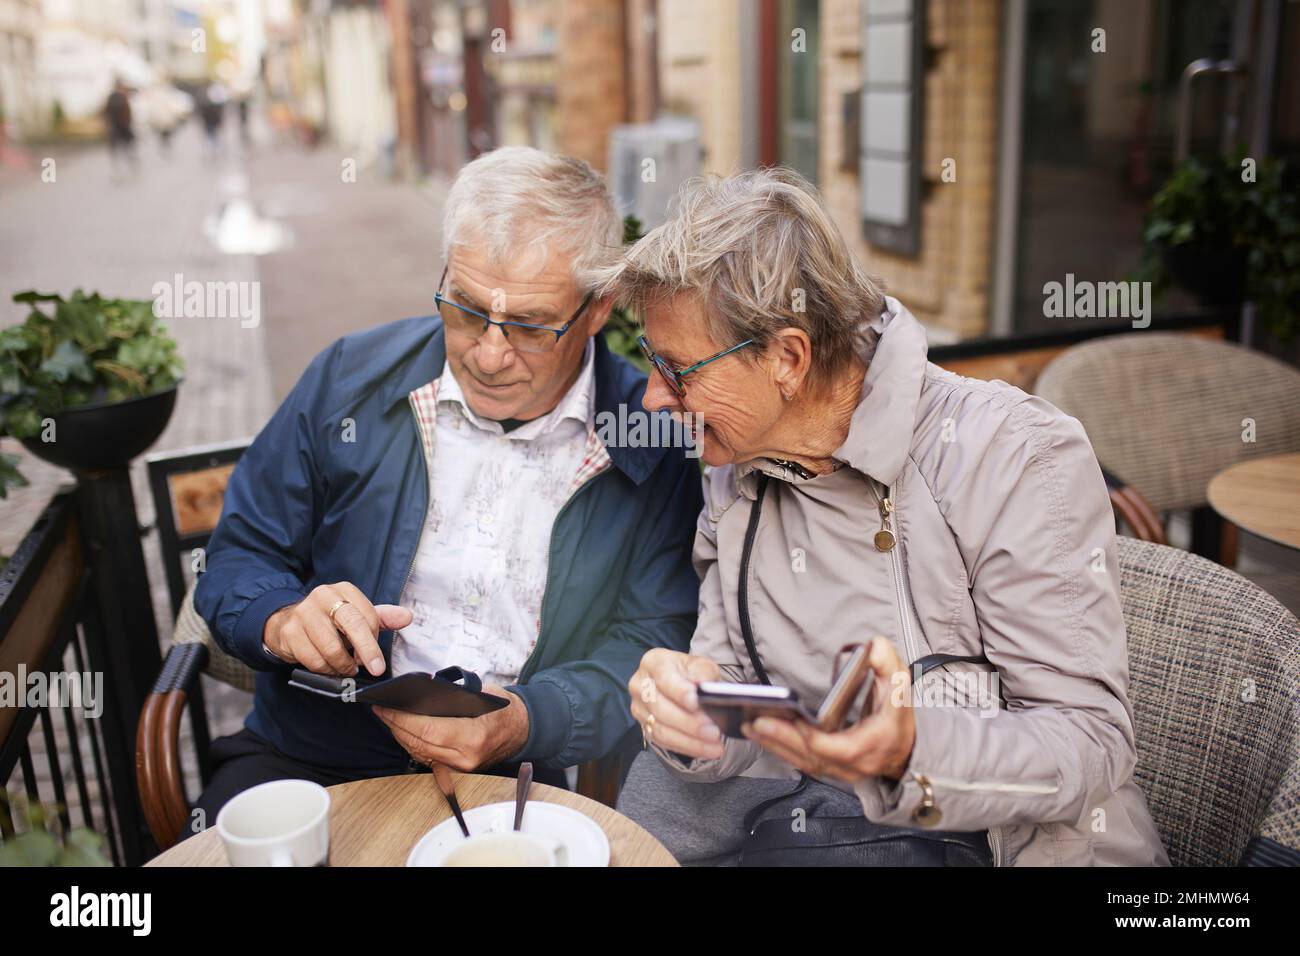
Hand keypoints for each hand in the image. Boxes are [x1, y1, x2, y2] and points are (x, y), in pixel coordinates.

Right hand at [264, 582, 411, 676]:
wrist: (285, 623)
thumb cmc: (328, 621)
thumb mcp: (356, 616)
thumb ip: (382, 617)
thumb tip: (407, 617)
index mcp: (344, 590)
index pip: (369, 615)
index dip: (374, 638)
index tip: (375, 654)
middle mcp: (323, 596)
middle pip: (352, 624)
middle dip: (368, 650)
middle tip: (376, 669)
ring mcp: (304, 614)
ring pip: (332, 648)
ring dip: (343, 665)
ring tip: (346, 667)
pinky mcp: (289, 633)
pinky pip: (313, 660)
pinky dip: (325, 670)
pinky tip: (328, 667)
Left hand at [372, 686, 529, 771]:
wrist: (525, 730)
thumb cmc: (506, 709)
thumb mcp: (482, 695)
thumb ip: (453, 698)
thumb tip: (420, 695)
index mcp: (473, 737)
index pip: (427, 730)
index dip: (401, 719)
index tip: (386, 707)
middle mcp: (466, 757)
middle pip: (419, 743)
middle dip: (396, 726)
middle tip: (381, 710)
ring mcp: (462, 767)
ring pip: (420, 753)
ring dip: (401, 736)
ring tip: (388, 719)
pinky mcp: (458, 770)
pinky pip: (428, 758)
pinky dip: (414, 745)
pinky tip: (404, 732)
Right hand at [628, 648, 724, 760]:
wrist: (679, 682)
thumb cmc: (690, 672)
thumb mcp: (701, 665)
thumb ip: (703, 674)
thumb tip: (704, 688)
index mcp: (653, 662)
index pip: (665, 678)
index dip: (680, 692)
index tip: (697, 703)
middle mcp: (640, 685)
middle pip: (660, 708)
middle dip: (689, 723)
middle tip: (713, 731)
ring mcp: (639, 708)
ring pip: (660, 729)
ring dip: (689, 741)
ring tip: (714, 745)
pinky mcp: (643, 727)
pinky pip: (663, 742)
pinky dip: (686, 747)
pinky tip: (705, 749)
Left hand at [743, 636, 914, 781]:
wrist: (903, 748)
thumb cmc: (897, 714)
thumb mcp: (899, 684)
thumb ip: (888, 662)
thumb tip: (873, 647)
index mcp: (873, 743)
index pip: (842, 749)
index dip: (819, 739)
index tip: (800, 722)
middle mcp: (855, 762)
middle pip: (814, 757)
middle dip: (784, 739)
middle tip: (758, 722)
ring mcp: (839, 770)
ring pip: (803, 762)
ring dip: (775, 745)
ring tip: (750, 726)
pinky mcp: (827, 769)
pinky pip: (800, 762)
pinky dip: (779, 749)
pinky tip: (760, 735)